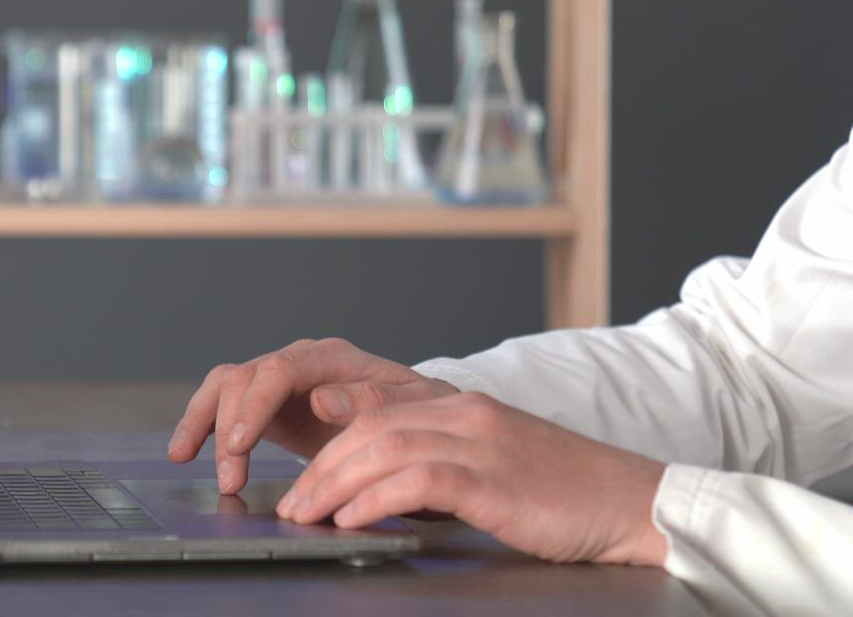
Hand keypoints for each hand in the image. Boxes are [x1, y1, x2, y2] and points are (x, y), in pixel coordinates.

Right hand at [167, 338, 458, 494]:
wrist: (413, 422)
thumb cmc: (415, 414)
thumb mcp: (409, 408)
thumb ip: (368, 401)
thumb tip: (321, 398)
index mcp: (333, 358)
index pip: (281, 369)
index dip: (256, 405)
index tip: (243, 443)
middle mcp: (299, 361)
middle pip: (245, 378)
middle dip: (230, 429)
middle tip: (231, 479)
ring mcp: (279, 380)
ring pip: (226, 387)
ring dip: (208, 426)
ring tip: (196, 464)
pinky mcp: (267, 404)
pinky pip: (223, 404)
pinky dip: (201, 425)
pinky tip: (184, 450)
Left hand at [276, 392, 668, 565]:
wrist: (635, 504)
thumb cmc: (565, 495)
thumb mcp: (494, 466)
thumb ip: (442, 464)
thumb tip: (385, 489)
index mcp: (463, 407)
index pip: (377, 412)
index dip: (330, 442)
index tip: (302, 475)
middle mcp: (466, 414)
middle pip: (370, 427)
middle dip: (321, 466)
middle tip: (292, 502)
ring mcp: (482, 443)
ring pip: (384, 448)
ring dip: (335, 483)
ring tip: (307, 514)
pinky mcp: (495, 479)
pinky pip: (419, 480)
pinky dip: (376, 498)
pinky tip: (352, 519)